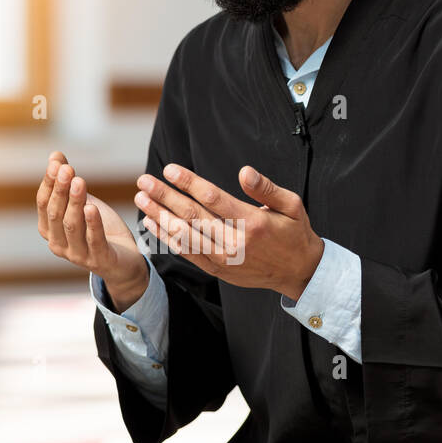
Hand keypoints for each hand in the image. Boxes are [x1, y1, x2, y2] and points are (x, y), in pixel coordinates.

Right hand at [37, 151, 149, 308]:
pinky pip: (94, 240)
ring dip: (74, 202)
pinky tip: (92, 207)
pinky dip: (92, 223)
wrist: (124, 260)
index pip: (44, 204)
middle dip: (60, 190)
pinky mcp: (98, 260)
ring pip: (72, 225)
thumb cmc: (100, 229)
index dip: (49, 183)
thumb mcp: (84, 202)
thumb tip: (55, 156)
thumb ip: (68, 182)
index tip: (56, 162)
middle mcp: (58, 244)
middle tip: (67, 169)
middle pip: (56, 213)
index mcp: (49, 230)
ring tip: (80, 181)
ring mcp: (77, 255)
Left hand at [134, 162, 323, 298]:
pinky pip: (187, 253)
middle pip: (192, 216)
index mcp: (251, 223)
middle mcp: (234, 243)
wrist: (299, 272)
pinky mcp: (218, 270)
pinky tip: (153, 224)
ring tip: (142, 199)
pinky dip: (167, 239)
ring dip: (160, 216)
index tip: (169, 169)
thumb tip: (244, 172)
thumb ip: (266, 188)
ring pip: (184, 235)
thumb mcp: (292, 205)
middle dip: (165, 196)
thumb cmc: (294, 233)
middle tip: (144, 181)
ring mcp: (224, 259)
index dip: (188, 182)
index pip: (212, 198)